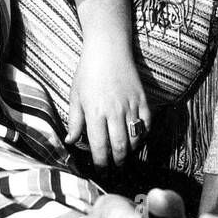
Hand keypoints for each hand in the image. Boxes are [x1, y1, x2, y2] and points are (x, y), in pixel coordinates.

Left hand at [65, 42, 149, 167]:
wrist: (108, 48)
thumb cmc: (88, 71)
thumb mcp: (75, 96)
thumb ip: (75, 121)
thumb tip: (70, 142)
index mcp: (95, 112)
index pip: (99, 146)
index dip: (101, 162)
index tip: (101, 169)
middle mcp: (114, 112)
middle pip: (119, 147)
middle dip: (117, 162)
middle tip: (115, 168)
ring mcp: (131, 106)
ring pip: (135, 138)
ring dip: (130, 151)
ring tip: (125, 155)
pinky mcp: (143, 99)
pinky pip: (147, 124)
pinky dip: (144, 135)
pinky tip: (137, 139)